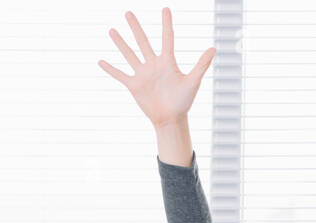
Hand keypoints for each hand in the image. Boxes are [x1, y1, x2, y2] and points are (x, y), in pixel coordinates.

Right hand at [98, 8, 214, 128]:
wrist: (171, 119)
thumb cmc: (184, 101)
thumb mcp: (193, 81)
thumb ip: (201, 64)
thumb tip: (214, 48)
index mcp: (168, 62)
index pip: (167, 38)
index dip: (166, 24)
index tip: (165, 9)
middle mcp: (154, 65)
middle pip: (143, 42)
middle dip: (135, 27)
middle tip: (128, 12)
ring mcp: (143, 74)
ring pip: (129, 54)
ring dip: (120, 43)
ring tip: (112, 30)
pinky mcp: (134, 86)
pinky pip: (120, 75)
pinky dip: (110, 69)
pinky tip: (100, 61)